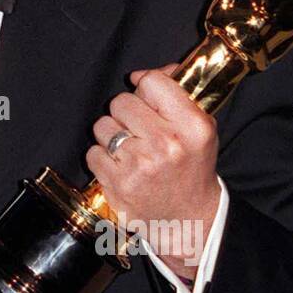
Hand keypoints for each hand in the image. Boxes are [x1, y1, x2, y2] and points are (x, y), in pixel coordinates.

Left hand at [85, 65, 220, 281]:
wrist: (187, 218)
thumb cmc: (191, 168)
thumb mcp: (199, 128)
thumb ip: (175, 93)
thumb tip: (141, 73)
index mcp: (193, 127)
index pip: (153, 83)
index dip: (146, 88)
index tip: (147, 99)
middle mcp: (168, 144)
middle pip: (121, 101)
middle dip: (126, 113)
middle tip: (140, 130)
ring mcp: (140, 165)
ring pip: (102, 125)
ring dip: (112, 135)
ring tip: (132, 150)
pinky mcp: (118, 183)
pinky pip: (92, 152)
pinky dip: (102, 158)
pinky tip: (122, 167)